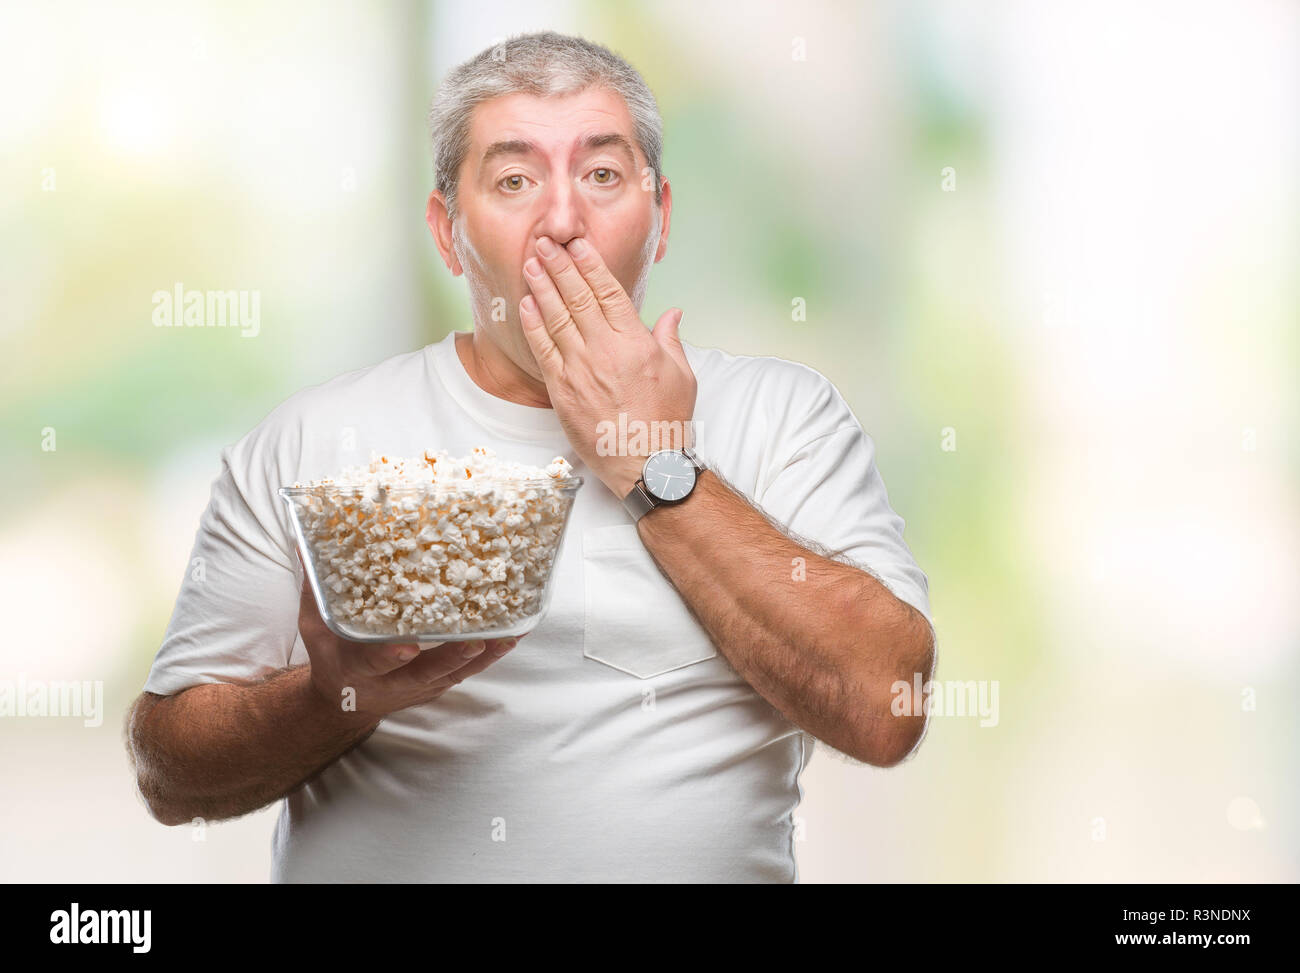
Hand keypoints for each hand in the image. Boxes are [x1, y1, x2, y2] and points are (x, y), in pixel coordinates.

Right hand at [296, 551, 519, 721]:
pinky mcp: (438, 685)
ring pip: (454, 674)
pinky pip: (466, 672)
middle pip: (426, 673)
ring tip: (508, 635)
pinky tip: (510, 637)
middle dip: (451, 658)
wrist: (344, 702)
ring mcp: (419, 687)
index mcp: (358, 667)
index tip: (406, 648)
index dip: (390, 657)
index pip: (374, 662)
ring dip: (482, 657)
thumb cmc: (332, 657)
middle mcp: (392, 682)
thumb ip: (314, 589)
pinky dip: (489, 657)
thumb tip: (307, 543)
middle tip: (476, 642)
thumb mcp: (314, 627)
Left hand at [518, 234, 695, 496]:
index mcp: (635, 342)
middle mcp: (604, 350)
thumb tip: (673, 314)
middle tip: (544, 243)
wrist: (646, 464)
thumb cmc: (667, 421)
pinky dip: (533, 325)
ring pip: (556, 319)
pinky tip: (526, 305)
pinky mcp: (562, 391)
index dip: (589, 265)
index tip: (576, 245)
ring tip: (530, 263)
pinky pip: (543, 350)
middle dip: (559, 267)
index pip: (607, 292)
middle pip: (577, 298)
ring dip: (542, 288)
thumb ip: (670, 339)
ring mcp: (580, 370)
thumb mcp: (681, 375)